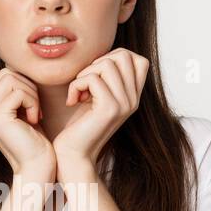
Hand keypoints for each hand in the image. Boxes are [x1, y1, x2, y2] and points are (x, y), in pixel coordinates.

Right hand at [0, 67, 55, 178]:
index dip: (20, 82)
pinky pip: (18, 92)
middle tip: (35, 108)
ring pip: (11, 79)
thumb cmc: (34, 138)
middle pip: (5, 72)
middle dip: (27, 86)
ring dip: (31, 93)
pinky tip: (35, 120)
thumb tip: (16, 64)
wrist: (37, 166)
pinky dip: (33, 102)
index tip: (30, 103)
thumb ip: (14, 89)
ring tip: (35, 114)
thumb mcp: (22, 108)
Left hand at [53, 48, 148, 167]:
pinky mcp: (109, 109)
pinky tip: (72, 101)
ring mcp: (124, 104)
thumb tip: (104, 55)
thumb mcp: (96, 97)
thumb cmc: (79, 126)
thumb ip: (106, 79)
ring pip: (107, 64)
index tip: (96, 74)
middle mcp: (133, 100)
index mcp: (133, 96)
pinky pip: (92, 79)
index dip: (115, 57)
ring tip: (79, 92)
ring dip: (85, 73)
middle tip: (85, 82)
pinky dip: (76, 85)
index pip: (139, 60)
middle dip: (98, 62)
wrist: (74, 155)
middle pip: (124, 56)